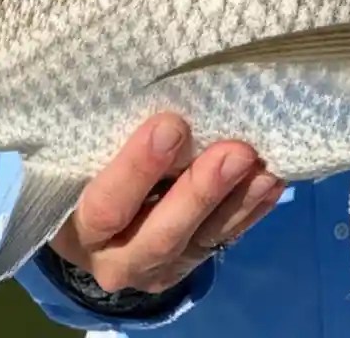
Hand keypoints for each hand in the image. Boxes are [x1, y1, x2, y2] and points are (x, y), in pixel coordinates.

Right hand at [50, 113, 284, 293]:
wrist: (93, 232)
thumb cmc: (80, 175)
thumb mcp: (79, 163)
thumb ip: (105, 139)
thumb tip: (148, 80)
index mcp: (78, 231)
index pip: (106, 207)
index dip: (137, 169)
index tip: (170, 125)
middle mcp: (116, 260)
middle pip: (161, 234)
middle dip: (201, 192)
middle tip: (236, 151)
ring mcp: (158, 268)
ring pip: (201, 240)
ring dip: (237, 201)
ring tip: (266, 168)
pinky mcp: (190, 265)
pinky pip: (224, 239)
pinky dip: (250, 210)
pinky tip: (272, 182)